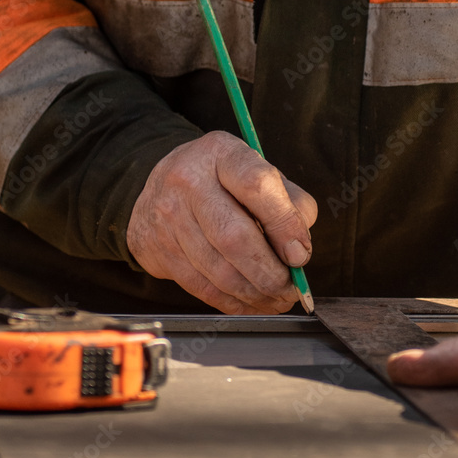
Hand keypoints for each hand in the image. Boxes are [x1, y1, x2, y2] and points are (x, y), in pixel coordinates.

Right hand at [127, 131, 316, 314]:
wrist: (162, 187)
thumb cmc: (223, 182)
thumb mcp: (259, 173)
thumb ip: (291, 204)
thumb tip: (299, 250)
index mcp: (221, 153)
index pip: (257, 185)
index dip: (284, 224)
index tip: (300, 254)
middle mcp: (188, 180)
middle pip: (235, 237)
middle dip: (270, 273)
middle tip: (291, 289)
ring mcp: (167, 215)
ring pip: (219, 270)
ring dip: (255, 294)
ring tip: (277, 299)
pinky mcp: (156, 248)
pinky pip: (201, 287)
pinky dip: (233, 303)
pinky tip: (252, 304)